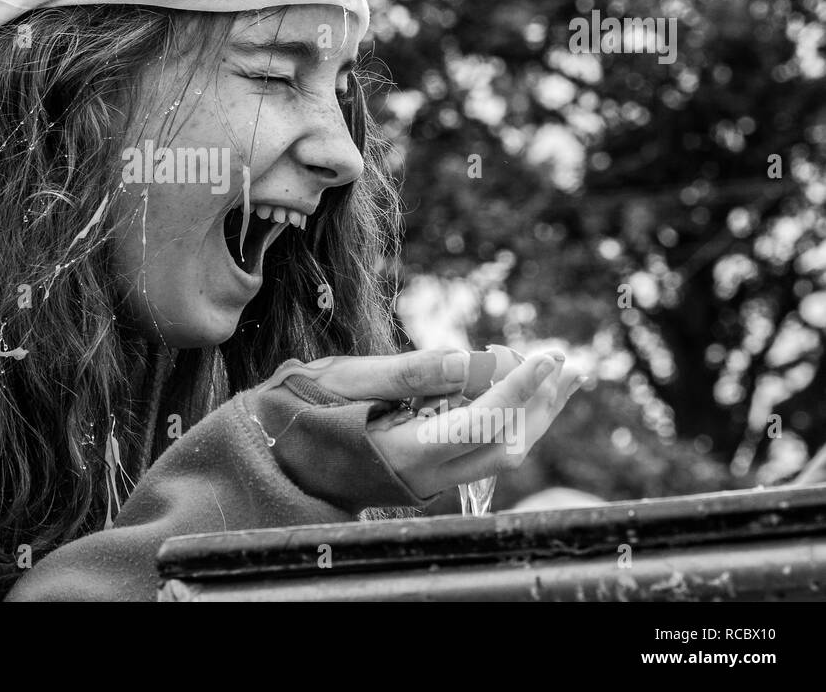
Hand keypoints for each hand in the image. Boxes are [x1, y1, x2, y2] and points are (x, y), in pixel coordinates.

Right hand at [276, 348, 585, 500]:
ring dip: (531, 415)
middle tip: (567, 364)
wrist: (270, 459)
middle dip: (542, 404)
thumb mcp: (346, 380)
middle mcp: (425, 475)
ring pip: (497, 452)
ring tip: (556, 378)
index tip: (546, 357)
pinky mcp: (422, 473)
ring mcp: (426, 479)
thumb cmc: (298, 412)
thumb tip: (469, 361)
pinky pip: (479, 450)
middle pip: (506, 445)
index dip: (520, 388)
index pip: (483, 422)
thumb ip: (409, 373)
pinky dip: (504, 421)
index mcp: (407, 451)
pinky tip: (513, 395)